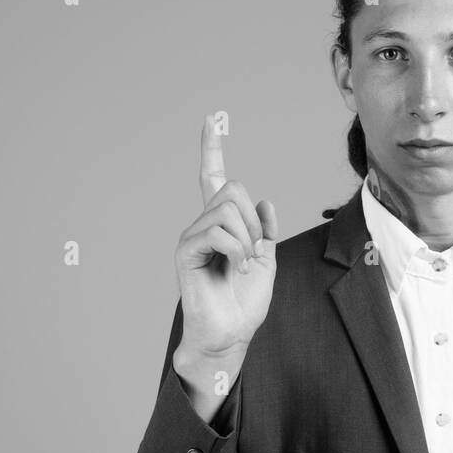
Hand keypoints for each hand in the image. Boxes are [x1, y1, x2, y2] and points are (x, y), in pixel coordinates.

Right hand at [174, 114, 278, 354]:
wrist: (231, 333)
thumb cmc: (245, 302)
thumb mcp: (267, 261)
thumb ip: (266, 230)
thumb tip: (264, 199)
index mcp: (221, 225)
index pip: (212, 178)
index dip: (212, 149)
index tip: (212, 120)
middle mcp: (202, 225)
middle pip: (232, 189)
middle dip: (254, 221)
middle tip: (254, 252)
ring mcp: (192, 237)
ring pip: (227, 210)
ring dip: (247, 239)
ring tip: (243, 264)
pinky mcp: (185, 251)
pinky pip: (217, 232)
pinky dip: (236, 250)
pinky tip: (235, 268)